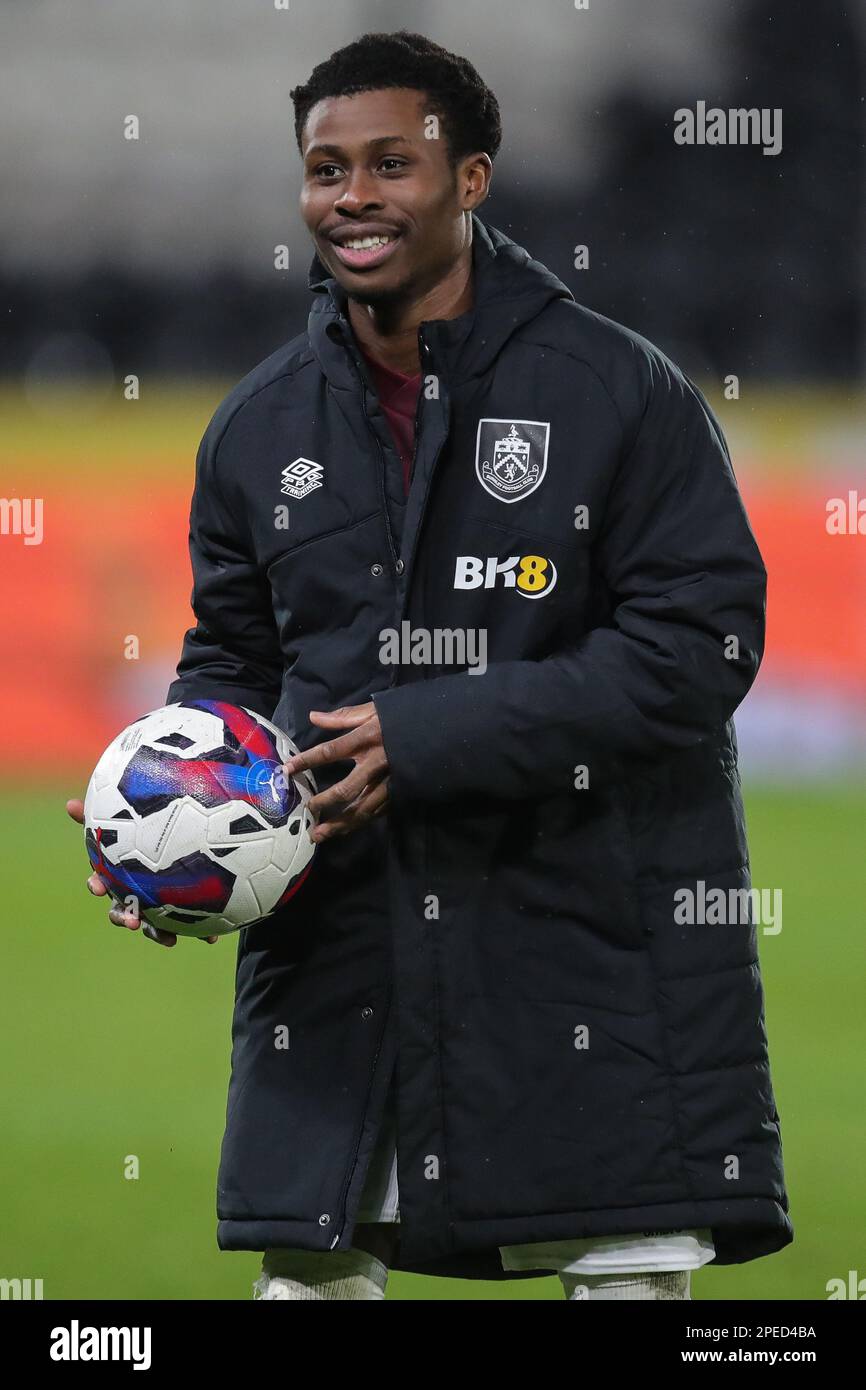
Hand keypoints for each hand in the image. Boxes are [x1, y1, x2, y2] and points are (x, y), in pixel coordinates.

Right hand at [66, 798, 217, 946]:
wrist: (177, 848)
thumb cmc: (143, 835)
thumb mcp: (123, 822)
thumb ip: (100, 816)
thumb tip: (69, 804)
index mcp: (118, 876)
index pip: (100, 882)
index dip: (96, 886)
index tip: (96, 888)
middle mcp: (132, 895)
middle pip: (122, 911)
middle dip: (124, 919)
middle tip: (132, 921)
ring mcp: (154, 907)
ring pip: (151, 926)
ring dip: (157, 934)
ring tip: (169, 940)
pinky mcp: (177, 914)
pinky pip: (184, 926)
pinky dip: (196, 933)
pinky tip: (210, 940)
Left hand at [282, 703, 389, 842]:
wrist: (440, 731)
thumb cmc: (403, 718)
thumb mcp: (374, 710)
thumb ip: (342, 717)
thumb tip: (313, 717)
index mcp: (366, 739)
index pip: (329, 752)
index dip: (306, 761)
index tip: (287, 770)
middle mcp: (376, 764)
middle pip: (345, 790)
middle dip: (323, 802)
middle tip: (306, 811)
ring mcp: (389, 782)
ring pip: (361, 809)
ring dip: (339, 824)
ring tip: (318, 835)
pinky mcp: (398, 794)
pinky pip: (375, 812)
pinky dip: (358, 823)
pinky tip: (344, 830)